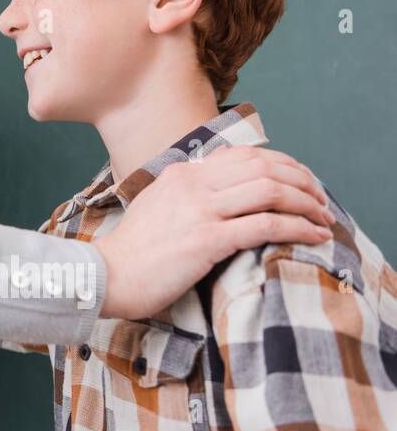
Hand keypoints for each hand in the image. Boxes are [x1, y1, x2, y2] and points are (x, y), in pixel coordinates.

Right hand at [93, 144, 334, 319]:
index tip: (302, 181)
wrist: (108, 275)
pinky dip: (297, 229)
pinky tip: (313, 237)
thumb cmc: (134, 250)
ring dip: (306, 204)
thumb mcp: (158, 205)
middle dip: (303, 181)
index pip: (244, 155)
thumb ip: (188, 193)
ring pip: (269, 191)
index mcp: (181, 174)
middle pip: (263, 167)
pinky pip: (265, 226)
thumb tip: (221, 190)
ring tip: (323, 219)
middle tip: (320, 200)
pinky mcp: (207, 240)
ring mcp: (199, 210)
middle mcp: (192, 184)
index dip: (283, 164)